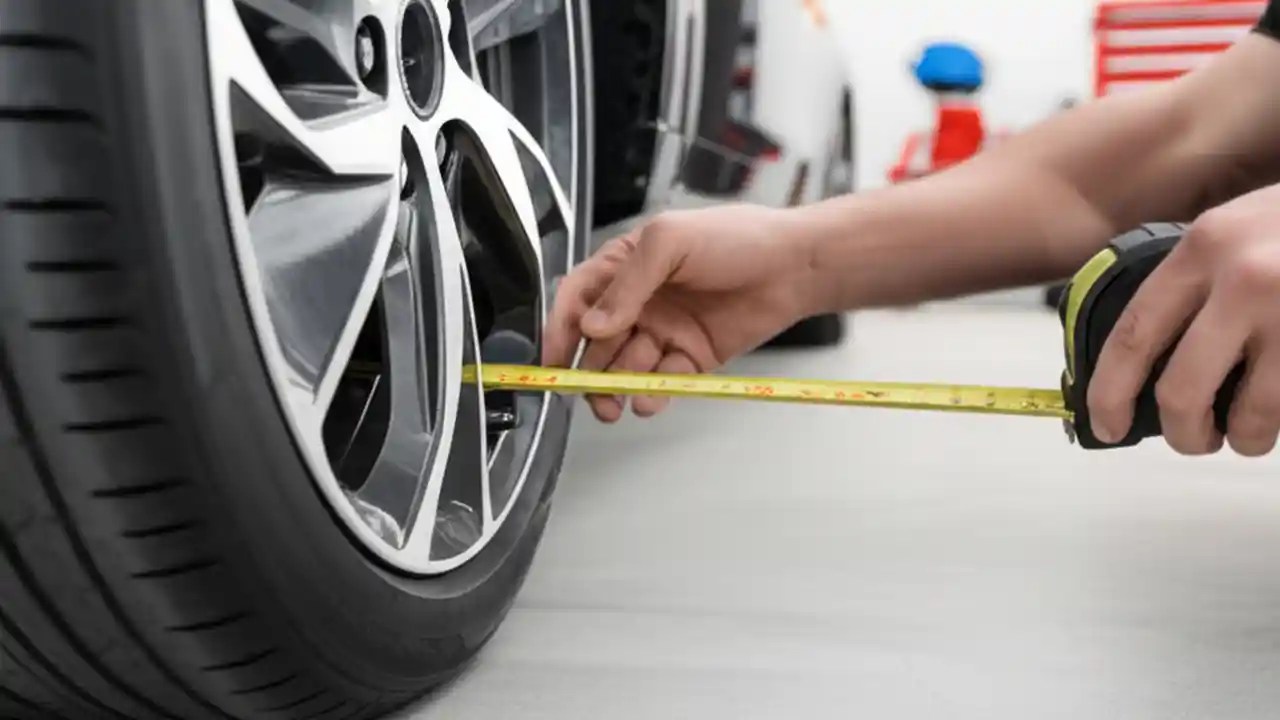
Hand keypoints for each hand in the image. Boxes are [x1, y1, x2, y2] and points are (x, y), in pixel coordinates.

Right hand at [543, 204, 817, 421]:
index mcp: (625, 266)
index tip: (552, 361)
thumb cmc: (737, 238)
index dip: (560, 330)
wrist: (794, 266)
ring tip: (627, 396)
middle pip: (596, 344)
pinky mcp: (690, 358)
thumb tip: (593, 326)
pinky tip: (652, 400)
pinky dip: (653, 395)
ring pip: (625, 368)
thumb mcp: (671, 242)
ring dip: (620, 386)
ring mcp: (663, 331)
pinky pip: (661, 383)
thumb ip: (628, 283)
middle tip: (592, 394)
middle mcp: (639, 301)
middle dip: (589, 372)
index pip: (577, 300)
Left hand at [1088, 182, 1279, 455]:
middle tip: (1190, 439)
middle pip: (1181, 391)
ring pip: (1250, 417)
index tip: (1104, 423)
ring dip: (1244, 439)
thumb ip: (1195, 282)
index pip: (1132, 335)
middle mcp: (1247, 280)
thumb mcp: (1239, 228)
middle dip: (1182, 432)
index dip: (1108, 392)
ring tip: (1248, 433)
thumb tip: (1144, 360)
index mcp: (1206, 247)